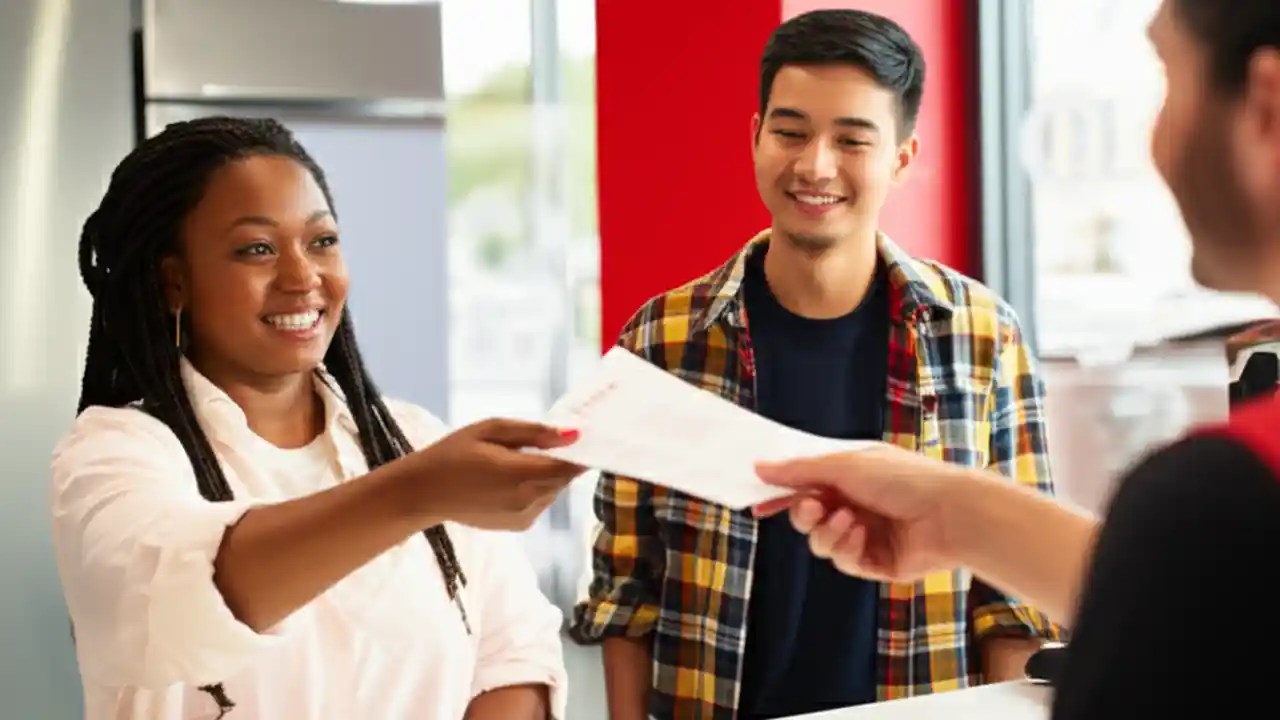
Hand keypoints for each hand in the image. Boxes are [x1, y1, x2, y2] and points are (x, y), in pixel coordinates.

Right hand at [410, 419, 584, 530]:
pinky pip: (540, 503)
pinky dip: (534, 489)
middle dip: (559, 461)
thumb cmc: (455, 453)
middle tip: (537, 443)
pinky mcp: (519, 526)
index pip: (571, 466)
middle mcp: (528, 500)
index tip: (579, 437)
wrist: (424, 493)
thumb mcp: (492, 430)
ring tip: (514, 462)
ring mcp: (525, 517)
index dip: (580, 452)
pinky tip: (508, 481)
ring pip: (553, 490)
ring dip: (545, 475)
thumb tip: (573, 434)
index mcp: (522, 475)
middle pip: (564, 478)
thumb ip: (535, 432)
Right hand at [752, 443, 972, 582]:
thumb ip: (800, 470)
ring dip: (828, 533)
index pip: (805, 485)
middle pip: (807, 518)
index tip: (759, 503)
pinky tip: (862, 537)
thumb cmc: (903, 478)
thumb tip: (759, 467)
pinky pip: (843, 561)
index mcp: (850, 477)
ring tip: (848, 522)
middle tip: (813, 508)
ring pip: (821, 543)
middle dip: (803, 515)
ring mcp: (864, 535)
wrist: (950, 514)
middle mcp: (854, 505)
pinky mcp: (875, 563)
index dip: (782, 494)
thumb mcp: (845, 465)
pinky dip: (847, 549)